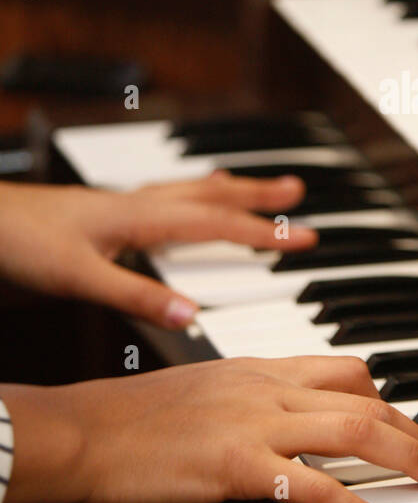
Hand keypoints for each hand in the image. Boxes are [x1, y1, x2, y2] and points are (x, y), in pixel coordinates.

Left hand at [0, 174, 316, 328]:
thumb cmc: (17, 242)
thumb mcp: (77, 276)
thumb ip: (134, 295)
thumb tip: (190, 314)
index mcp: (137, 216)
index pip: (214, 224)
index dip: (261, 233)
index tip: (303, 239)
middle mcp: (133, 204)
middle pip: (208, 196)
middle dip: (255, 196)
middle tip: (295, 191)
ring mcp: (116, 207)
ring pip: (185, 193)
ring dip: (223, 191)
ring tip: (250, 189)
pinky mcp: (99, 215)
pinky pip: (157, 201)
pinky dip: (182, 199)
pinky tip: (176, 209)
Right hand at [0, 356, 417, 502]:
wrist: (85, 430)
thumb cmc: (132, 420)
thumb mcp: (204, 393)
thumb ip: (249, 403)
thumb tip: (283, 432)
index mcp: (258, 368)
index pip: (347, 372)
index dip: (390, 401)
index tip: (410, 427)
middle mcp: (266, 387)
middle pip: (365, 399)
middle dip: (415, 431)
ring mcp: (255, 423)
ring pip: (355, 430)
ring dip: (406, 458)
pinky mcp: (238, 464)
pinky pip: (313, 485)